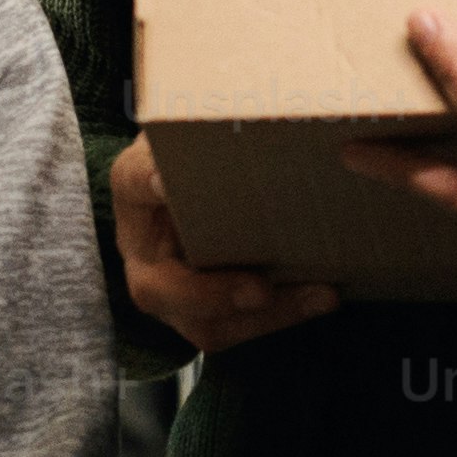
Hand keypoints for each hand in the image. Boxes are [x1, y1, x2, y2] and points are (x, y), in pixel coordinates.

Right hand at [114, 137, 338, 353]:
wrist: (210, 186)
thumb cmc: (206, 154)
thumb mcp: (199, 131)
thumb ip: (208, 128)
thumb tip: (224, 126)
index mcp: (134, 188)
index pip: (133, 180)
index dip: (148, 183)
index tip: (167, 181)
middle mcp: (141, 247)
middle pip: (160, 288)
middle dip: (213, 295)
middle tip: (259, 290)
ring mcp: (167, 290)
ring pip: (203, 324)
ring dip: (265, 317)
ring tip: (320, 295)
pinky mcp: (201, 314)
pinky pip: (234, 330)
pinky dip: (281, 317)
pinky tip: (322, 297)